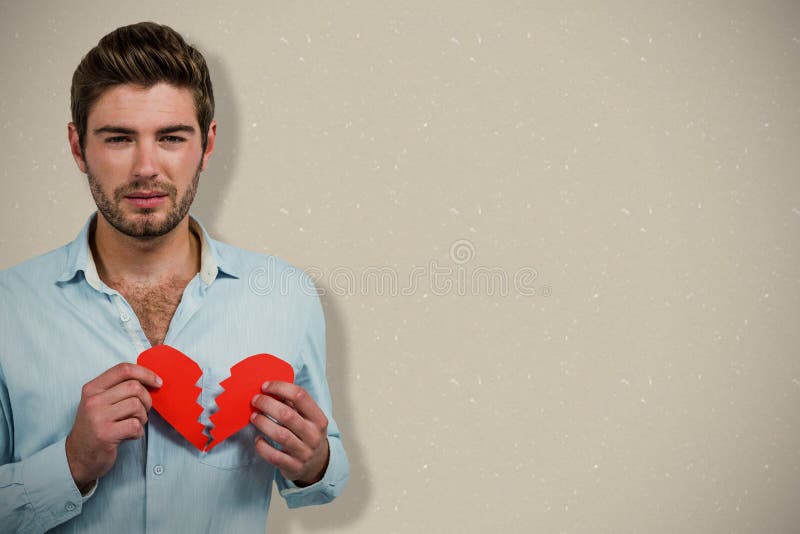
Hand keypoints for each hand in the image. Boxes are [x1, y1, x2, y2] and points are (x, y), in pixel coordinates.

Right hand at [65, 363, 161, 490]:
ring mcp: (98, 417)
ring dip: (142, 417)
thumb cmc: (96, 427)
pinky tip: (129, 435)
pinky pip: (135, 425)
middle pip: (134, 387)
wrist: (77, 457)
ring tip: (133, 424)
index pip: (123, 369)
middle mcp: (93, 400)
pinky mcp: (105, 434)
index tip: (158, 382)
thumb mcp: (100, 403)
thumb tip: (151, 379)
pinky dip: (138, 431)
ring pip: (137, 405)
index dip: (146, 373)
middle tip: (142, 411)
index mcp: (92, 388)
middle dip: (147, 399)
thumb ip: (119, 389)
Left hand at [250, 381, 329, 485]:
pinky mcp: (293, 466)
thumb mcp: (309, 419)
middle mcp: (313, 435)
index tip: (266, 386)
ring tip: (254, 417)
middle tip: (255, 400)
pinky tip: (258, 439)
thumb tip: (270, 389)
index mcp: (318, 419)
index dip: (280, 388)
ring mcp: (304, 452)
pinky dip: (262, 446)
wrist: (317, 464)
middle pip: (287, 415)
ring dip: (263, 423)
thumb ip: (294, 405)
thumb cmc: (308, 436)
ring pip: (280, 435)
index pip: (301, 396)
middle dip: (267, 404)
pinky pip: (274, 456)